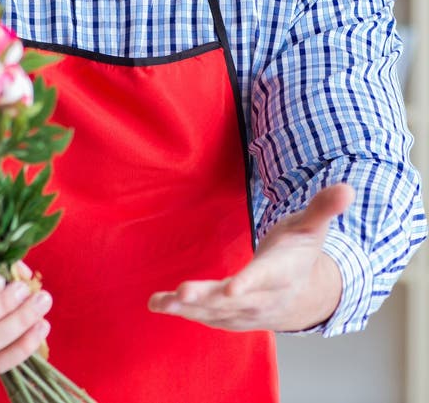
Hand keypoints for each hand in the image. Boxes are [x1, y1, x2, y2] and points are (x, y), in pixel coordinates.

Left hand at [147, 183, 354, 331]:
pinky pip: (206, 317)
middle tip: (181, 293)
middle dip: (208, 298)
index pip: (264, 279)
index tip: (231, 288)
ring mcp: (246, 313)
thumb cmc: (301, 251)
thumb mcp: (312, 226)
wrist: (306, 295)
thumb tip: (347, 187)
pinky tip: (158, 303)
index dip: (249, 284)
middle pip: (233, 301)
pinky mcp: (231, 317)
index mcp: (281, 273)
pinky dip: (183, 312)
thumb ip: (323, 208)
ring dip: (187, 308)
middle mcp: (263, 298)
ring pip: (215, 313)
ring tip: (160, 302)